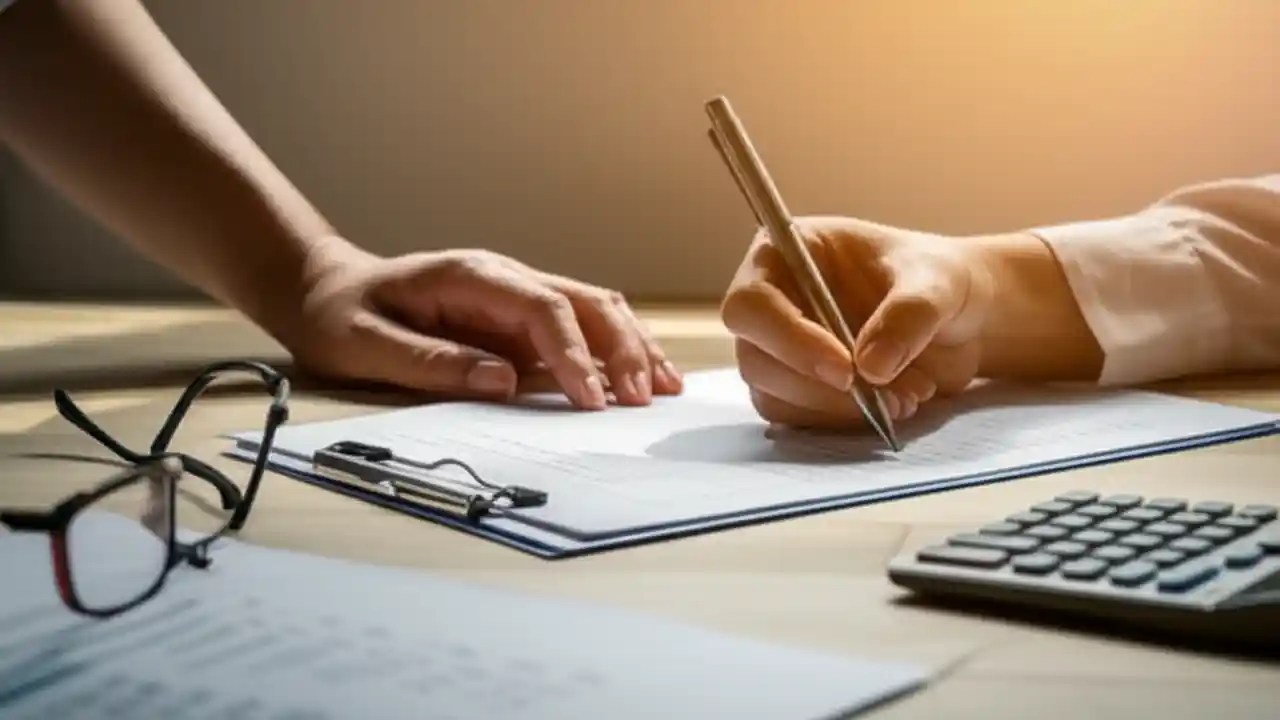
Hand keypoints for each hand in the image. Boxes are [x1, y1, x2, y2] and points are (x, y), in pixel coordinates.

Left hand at [278, 238, 682, 408]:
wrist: (329, 290)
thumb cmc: (343, 316)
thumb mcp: (365, 344)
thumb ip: (432, 362)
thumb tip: (503, 382)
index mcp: (471, 276)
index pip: (543, 309)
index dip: (574, 354)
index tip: (593, 400)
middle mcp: (506, 278)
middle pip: (585, 301)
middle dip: (622, 349)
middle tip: (642, 401)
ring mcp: (519, 295)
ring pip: (596, 309)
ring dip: (633, 346)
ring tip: (664, 390)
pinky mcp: (523, 320)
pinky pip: (583, 328)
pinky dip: (618, 350)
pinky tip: (644, 378)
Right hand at [721, 216, 993, 427]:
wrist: (963, 318)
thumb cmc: (940, 279)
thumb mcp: (938, 282)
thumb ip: (908, 314)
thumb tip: (870, 367)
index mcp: (787, 254)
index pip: (752, 303)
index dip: (788, 340)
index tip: (846, 369)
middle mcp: (772, 302)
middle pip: (755, 358)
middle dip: (818, 386)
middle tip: (884, 394)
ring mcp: (780, 349)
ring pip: (773, 395)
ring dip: (836, 409)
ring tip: (904, 398)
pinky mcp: (798, 388)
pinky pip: (798, 418)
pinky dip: (844, 422)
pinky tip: (895, 405)